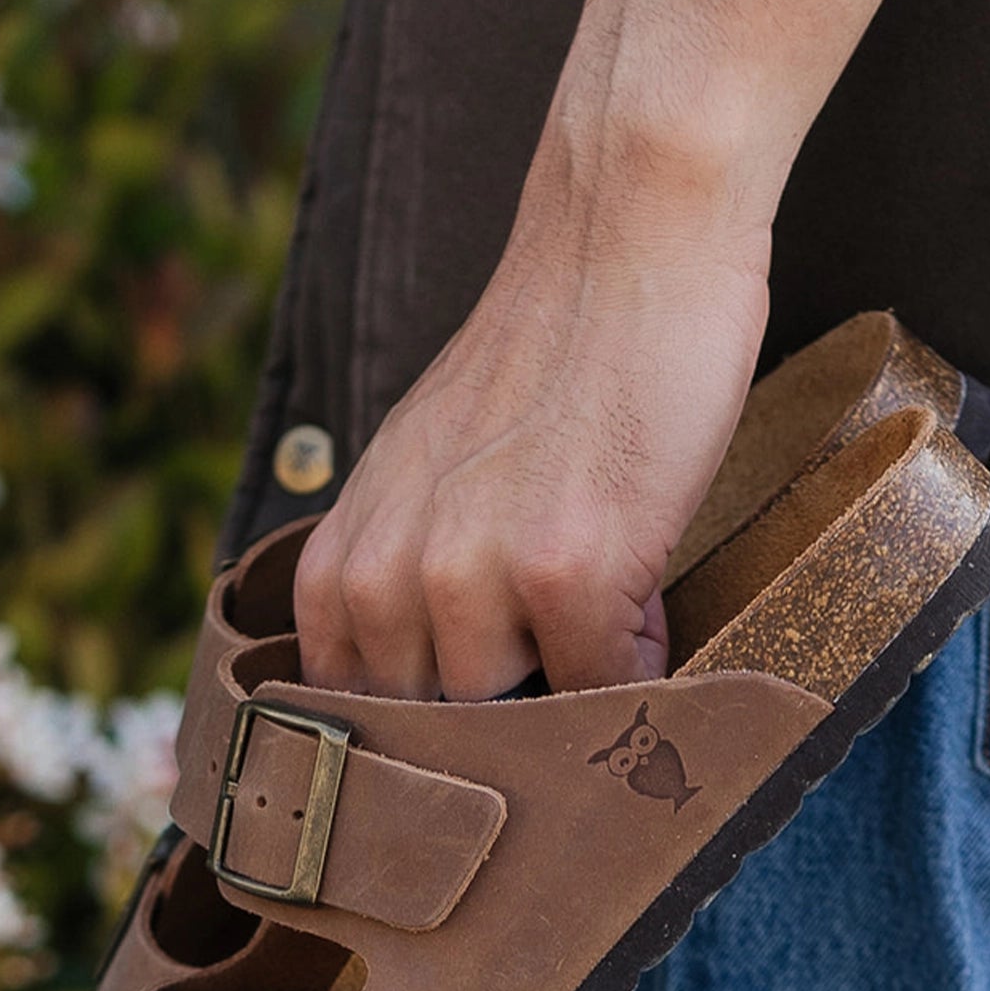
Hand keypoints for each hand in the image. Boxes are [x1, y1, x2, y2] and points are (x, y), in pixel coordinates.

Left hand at [294, 165, 771, 701]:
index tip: (466, 741)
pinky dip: (637, 662)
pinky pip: (601, 684)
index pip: (353, 722)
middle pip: (444, 729)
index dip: (418, 744)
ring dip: (571, 683)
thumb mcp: (422, 482)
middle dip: (507, 710)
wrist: (623, 246)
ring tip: (605, 607)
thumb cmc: (538, 369)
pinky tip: (645, 597)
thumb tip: (444, 705)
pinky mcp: (565, 569)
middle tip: (558, 649)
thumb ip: (405, 585)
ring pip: (518, 715)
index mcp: (344, 562)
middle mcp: (388, 577)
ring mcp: (471, 576)